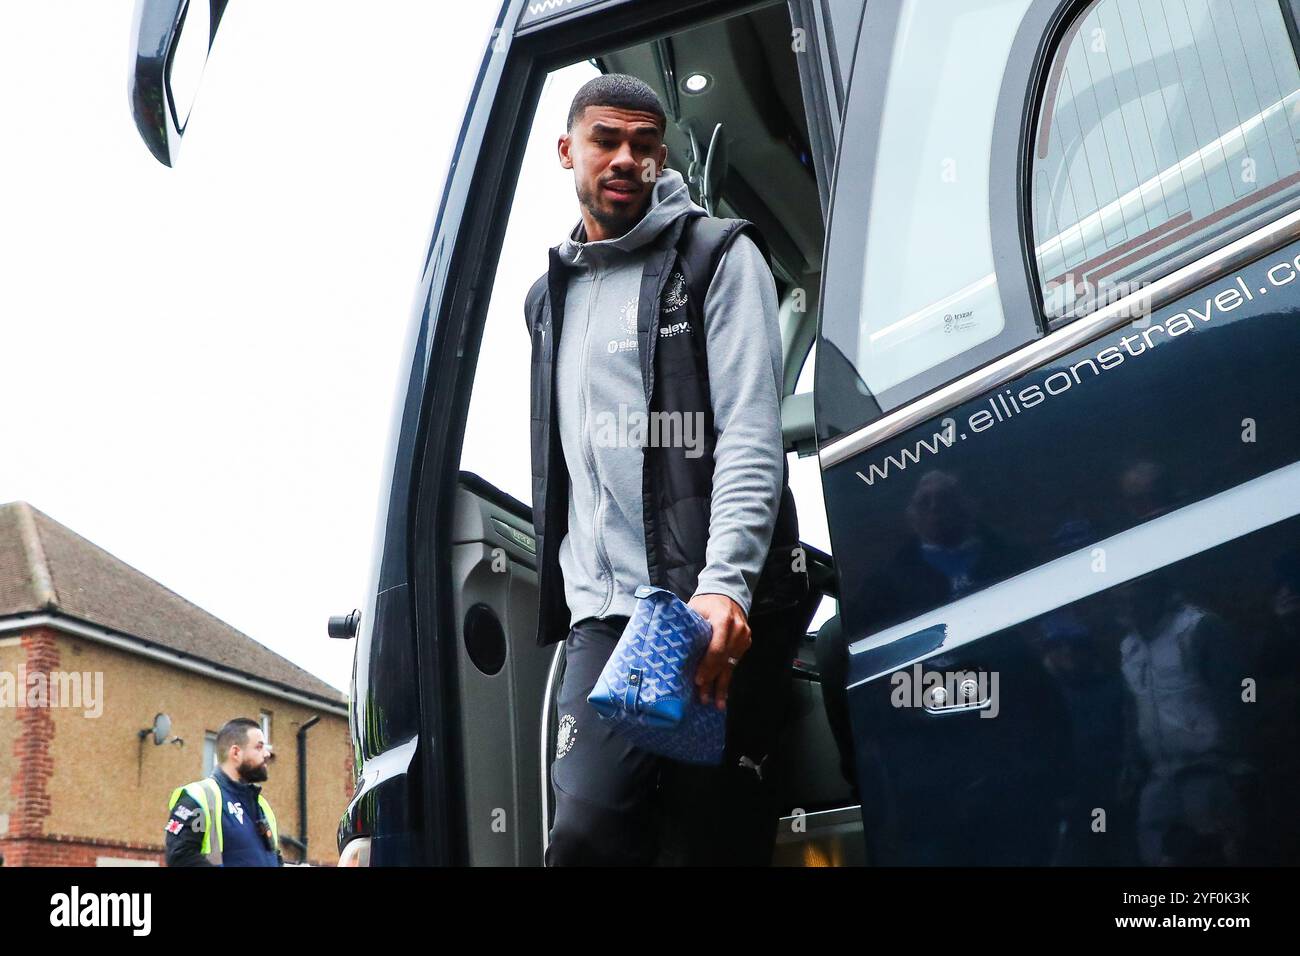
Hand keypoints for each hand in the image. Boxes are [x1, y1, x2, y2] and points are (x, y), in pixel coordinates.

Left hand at [688, 593, 750, 709]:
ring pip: (731, 665)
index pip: (717, 648)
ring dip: (723, 685)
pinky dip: (728, 676)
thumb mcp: (695, 609)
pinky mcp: (746, 642)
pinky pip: (736, 663)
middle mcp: (737, 629)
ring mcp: (744, 636)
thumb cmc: (706, 603)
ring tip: (717, 704)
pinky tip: (724, 692)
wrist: (727, 593)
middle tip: (704, 699)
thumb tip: (665, 643)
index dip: (707, 666)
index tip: (698, 681)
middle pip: (724, 660)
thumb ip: (687, 626)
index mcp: (723, 619)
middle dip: (713, 681)